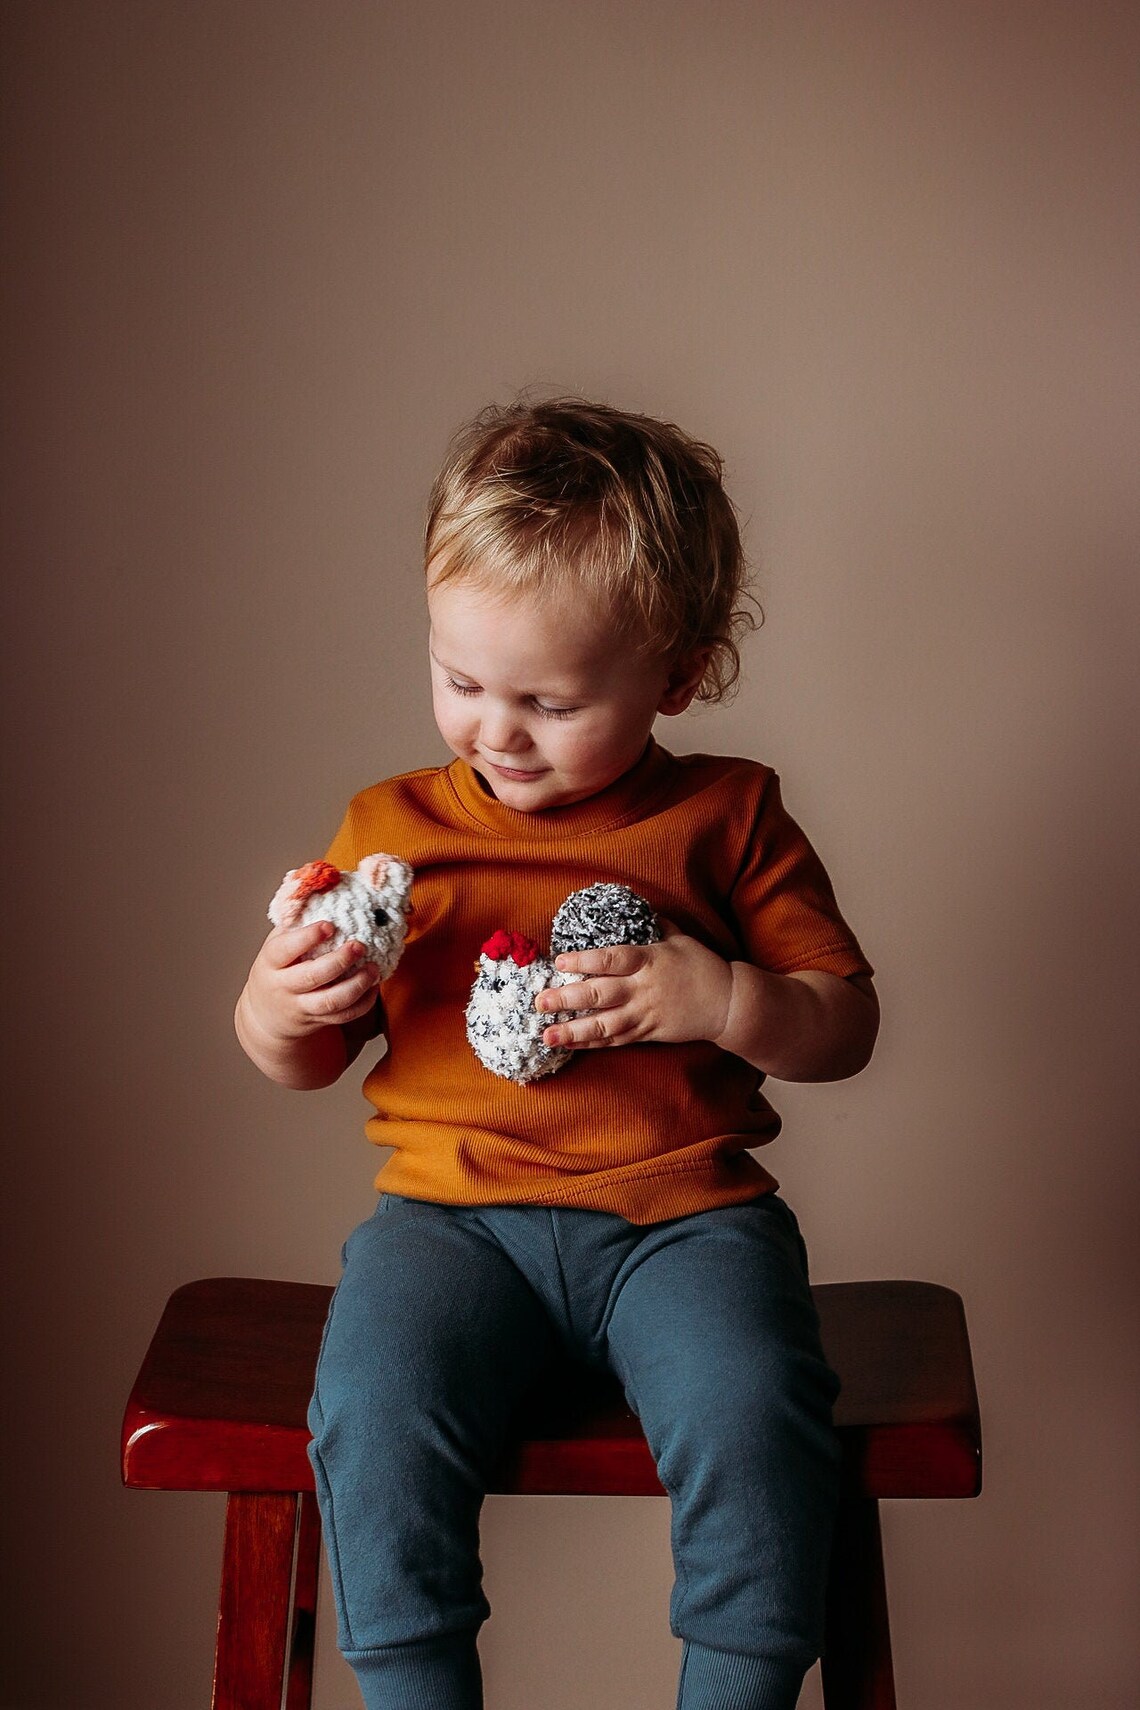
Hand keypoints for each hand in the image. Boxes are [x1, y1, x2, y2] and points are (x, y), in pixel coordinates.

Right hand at [240, 919, 380, 1045]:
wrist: (265, 1014)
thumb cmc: (278, 966)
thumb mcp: (278, 942)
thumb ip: (298, 919)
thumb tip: (326, 881)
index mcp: (271, 962)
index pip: (285, 949)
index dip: (307, 938)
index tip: (330, 925)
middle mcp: (283, 987)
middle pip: (311, 977)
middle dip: (338, 961)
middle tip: (359, 945)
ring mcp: (300, 1007)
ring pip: (330, 1002)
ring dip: (356, 986)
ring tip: (374, 969)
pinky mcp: (316, 1022)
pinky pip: (342, 1017)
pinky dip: (362, 1004)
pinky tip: (373, 986)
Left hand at [534, 924, 732, 1049]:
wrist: (729, 1003)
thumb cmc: (704, 966)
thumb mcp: (680, 939)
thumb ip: (656, 924)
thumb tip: (638, 905)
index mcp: (648, 960)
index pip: (611, 959)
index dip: (583, 961)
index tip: (559, 962)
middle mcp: (642, 989)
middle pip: (599, 995)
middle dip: (566, 999)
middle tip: (539, 1002)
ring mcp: (644, 1014)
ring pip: (604, 1025)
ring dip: (573, 1031)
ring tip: (547, 1035)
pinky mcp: (649, 1033)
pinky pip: (617, 1040)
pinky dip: (593, 1044)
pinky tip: (572, 1045)